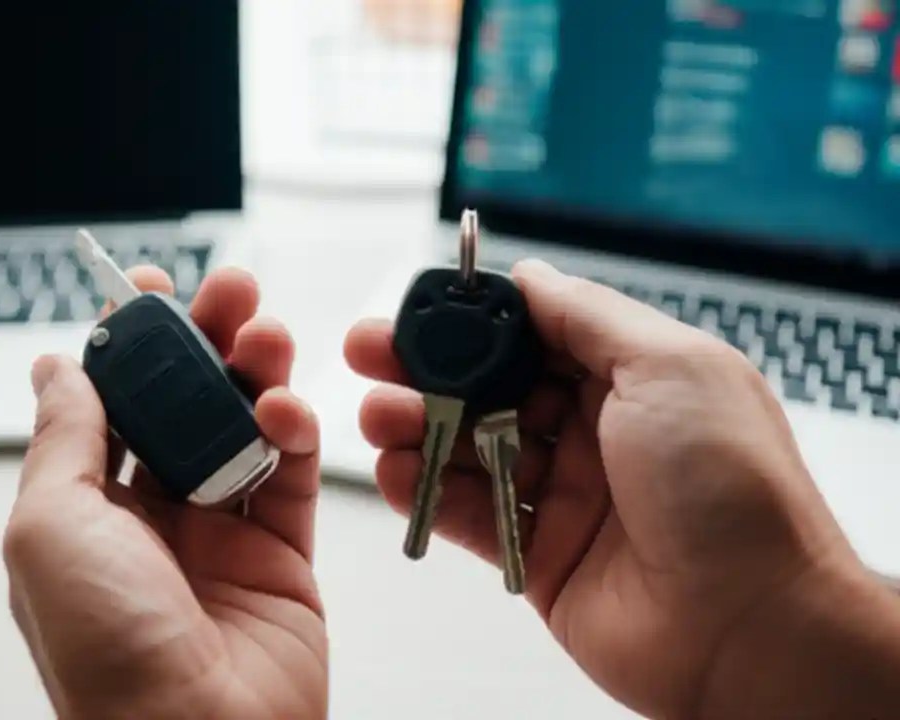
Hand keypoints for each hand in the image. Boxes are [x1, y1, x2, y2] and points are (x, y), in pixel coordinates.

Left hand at [4, 267, 325, 719]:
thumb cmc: (106, 654)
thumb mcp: (50, 528)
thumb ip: (63, 438)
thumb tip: (55, 367)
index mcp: (84, 512)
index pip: (109, 404)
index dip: (129, 344)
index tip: (148, 291)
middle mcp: (150, 518)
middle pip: (182, 403)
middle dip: (204, 341)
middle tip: (228, 291)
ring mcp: (218, 534)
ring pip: (241, 425)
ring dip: (255, 371)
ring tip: (265, 332)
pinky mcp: (280, 554)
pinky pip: (290, 472)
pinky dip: (294, 429)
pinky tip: (284, 407)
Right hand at [345, 259, 898, 718]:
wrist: (750, 628)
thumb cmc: (732, 489)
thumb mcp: (669, 366)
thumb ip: (587, 316)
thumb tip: (529, 276)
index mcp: (633, 377)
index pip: (533, 330)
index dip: (474, 316)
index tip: (421, 306)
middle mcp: (595, 430)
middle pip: (489, 384)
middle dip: (426, 366)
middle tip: (369, 353)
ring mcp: (564, 493)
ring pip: (469, 446)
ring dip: (416, 426)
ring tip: (376, 417)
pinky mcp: (536, 552)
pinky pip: (467, 512)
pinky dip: (425, 491)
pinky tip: (396, 472)